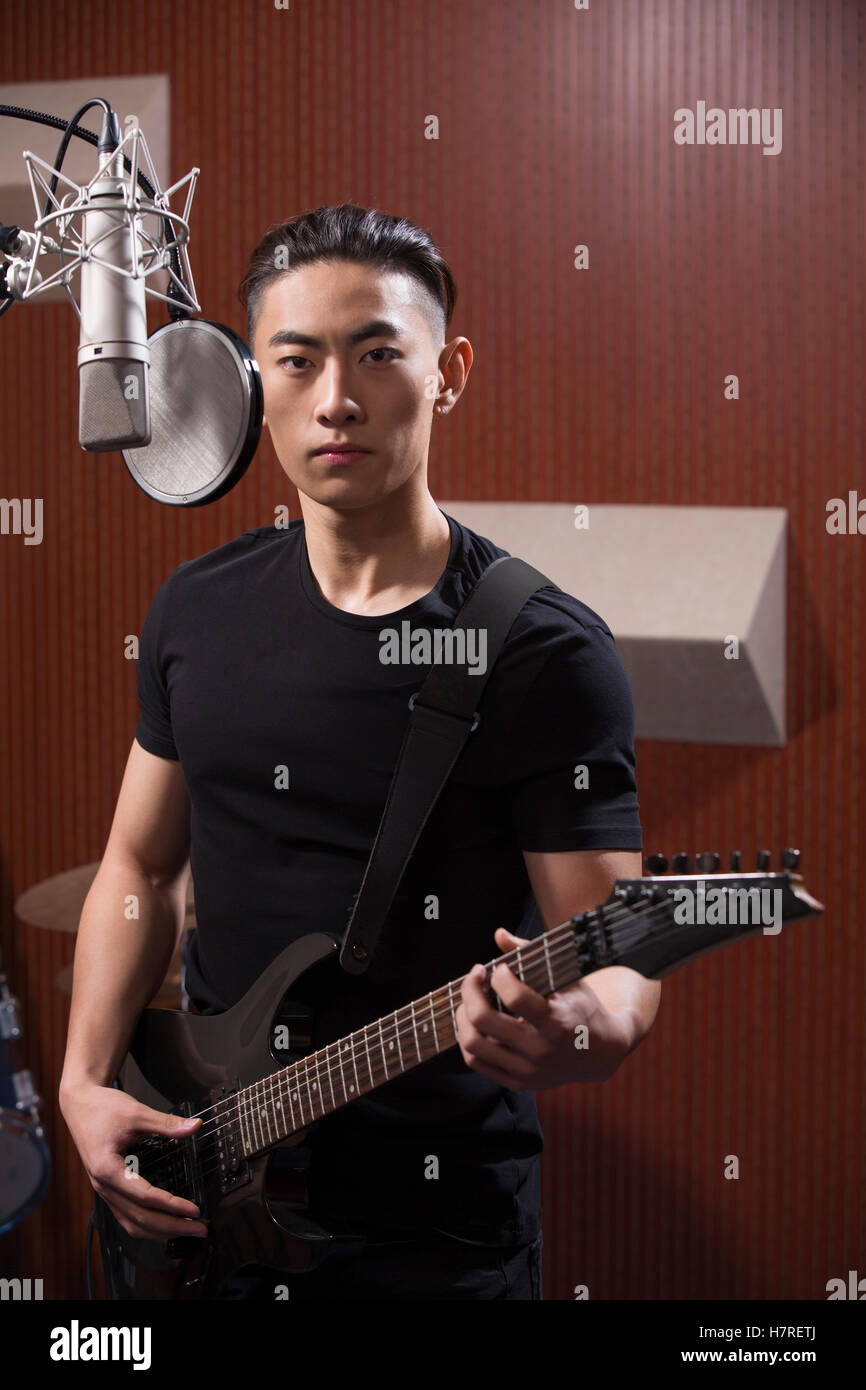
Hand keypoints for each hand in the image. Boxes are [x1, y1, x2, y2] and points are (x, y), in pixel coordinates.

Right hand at [59, 1081, 207, 1239]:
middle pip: (140, 1218)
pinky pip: (126, 1216)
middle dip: (172, 1227)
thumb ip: (167, 1123)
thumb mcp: (137, 1113)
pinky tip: (164, 1223)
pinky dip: (147, 1224)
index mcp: (108, 1170)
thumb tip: (195, 1126)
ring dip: (160, 1231)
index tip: (194, 1210)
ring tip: (185, 1229)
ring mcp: (104, 1190)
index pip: (145, 1197)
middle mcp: (103, 1186)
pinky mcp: (108, 1188)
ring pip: (132, 1223)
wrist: (79, 1104)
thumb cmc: (101, 1108)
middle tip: (199, 1229)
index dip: (172, 1206)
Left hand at [455, 927, 633, 1090]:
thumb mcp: (568, 979)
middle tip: (475, 977)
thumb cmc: (583, 1008)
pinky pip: (476, 1062)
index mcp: (557, 1023)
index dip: (499, 977)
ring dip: (464, 1015)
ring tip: (470, 1000)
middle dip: (470, 990)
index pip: (515, 998)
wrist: (602, 1053)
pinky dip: (467, 1039)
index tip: (499, 968)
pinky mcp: (519, 1083)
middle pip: (484, 1020)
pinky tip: (474, 1022)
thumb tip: (499, 934)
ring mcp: (528, 1070)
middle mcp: (541, 1050)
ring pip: (473, 1044)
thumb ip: (532, 954)